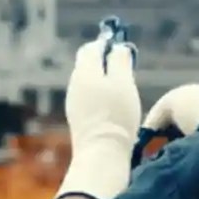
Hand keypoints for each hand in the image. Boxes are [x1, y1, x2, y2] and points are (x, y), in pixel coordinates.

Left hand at [56, 39, 140, 198]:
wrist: (101, 152)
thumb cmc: (116, 115)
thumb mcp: (124, 82)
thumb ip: (120, 60)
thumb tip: (118, 47)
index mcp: (84, 71)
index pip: (91, 48)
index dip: (107, 45)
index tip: (123, 52)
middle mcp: (74, 84)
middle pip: (88, 64)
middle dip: (105, 63)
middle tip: (125, 71)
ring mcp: (73, 102)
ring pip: (88, 82)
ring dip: (104, 81)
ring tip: (123, 92)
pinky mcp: (77, 118)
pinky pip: (88, 98)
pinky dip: (100, 96)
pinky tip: (113, 108)